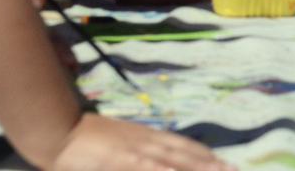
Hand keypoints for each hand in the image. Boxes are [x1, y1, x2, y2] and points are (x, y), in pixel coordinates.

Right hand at [51, 114, 232, 170]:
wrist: (60, 129)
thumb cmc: (86, 140)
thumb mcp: (117, 145)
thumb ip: (137, 155)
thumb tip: (159, 161)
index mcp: (147, 136)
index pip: (183, 145)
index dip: (204, 154)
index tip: (224, 162)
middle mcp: (147, 140)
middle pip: (185, 152)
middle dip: (210, 162)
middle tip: (234, 169)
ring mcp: (135, 148)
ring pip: (172, 160)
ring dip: (196, 165)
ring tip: (218, 170)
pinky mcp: (120, 158)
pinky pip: (145, 166)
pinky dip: (162, 169)